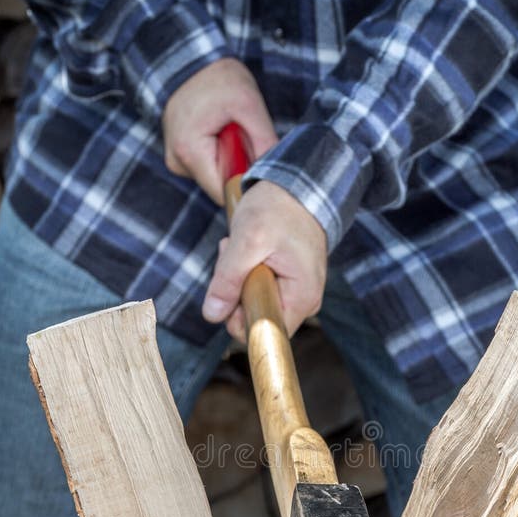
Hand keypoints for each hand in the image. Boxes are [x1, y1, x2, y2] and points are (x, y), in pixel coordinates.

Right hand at [162, 58, 277, 204]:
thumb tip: (276, 174)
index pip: (223, 193)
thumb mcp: (250, 105)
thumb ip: (265, 142)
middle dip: (237, 170)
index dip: (244, 185)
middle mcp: (177, 162)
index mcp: (190, 152)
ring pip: (213, 178)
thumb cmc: (220, 79)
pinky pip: (206, 168)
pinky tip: (219, 134)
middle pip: (218, 187)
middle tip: (244, 140)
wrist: (193, 62)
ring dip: (228, 162)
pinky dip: (218, 156)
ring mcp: (175, 161)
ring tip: (230, 132)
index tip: (257, 168)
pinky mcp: (179, 157)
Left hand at [203, 181, 327, 340]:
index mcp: (302, 300)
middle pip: (256, 318)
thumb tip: (212, 315)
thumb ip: (228, 280)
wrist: (299, 183)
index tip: (233, 280)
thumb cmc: (279, 208)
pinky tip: (250, 249)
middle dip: (236, 290)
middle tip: (236, 255)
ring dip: (239, 277)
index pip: (263, 333)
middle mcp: (305, 303)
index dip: (238, 315)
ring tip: (245, 247)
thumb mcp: (247, 240)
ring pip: (254, 302)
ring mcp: (298, 293)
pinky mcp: (290, 283)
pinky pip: (260, 289)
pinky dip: (247, 270)